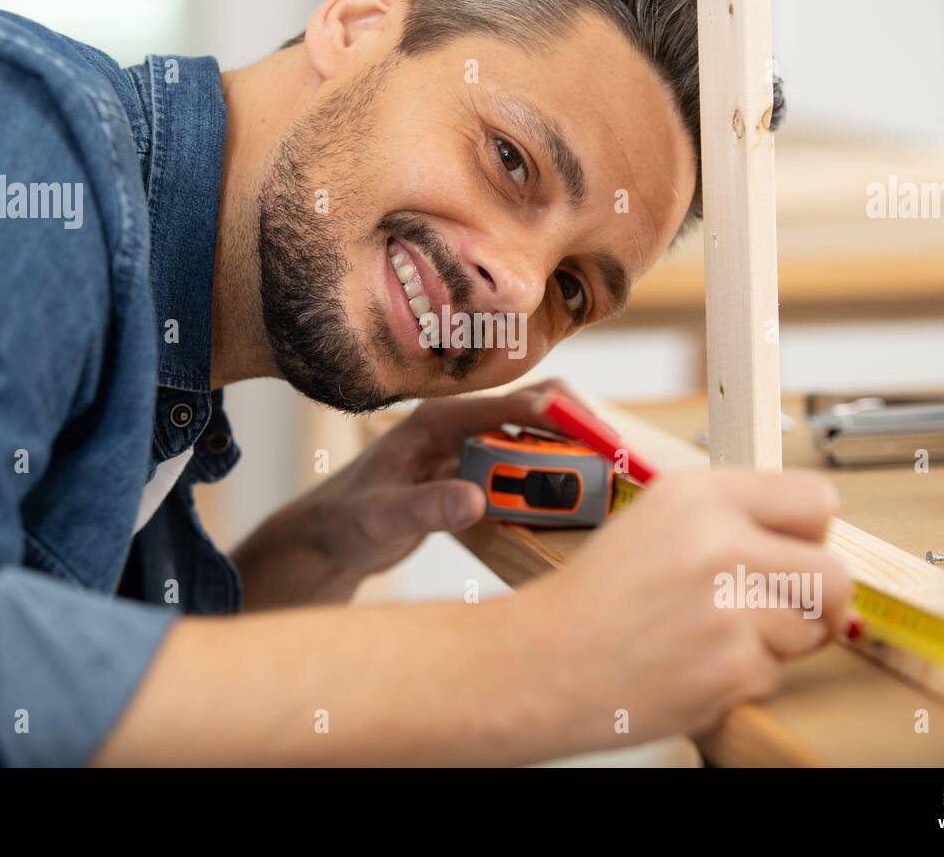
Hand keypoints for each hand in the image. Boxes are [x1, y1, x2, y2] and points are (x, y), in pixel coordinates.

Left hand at [244, 379, 604, 580]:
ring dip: (568, 461)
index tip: (598, 436)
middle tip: (616, 464)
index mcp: (436, 420)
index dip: (560, 415)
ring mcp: (468, 450)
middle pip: (535, 414)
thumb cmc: (344, 519)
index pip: (511, 404)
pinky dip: (551, 484)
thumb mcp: (380, 518)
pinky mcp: (474, 475)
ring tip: (603, 488)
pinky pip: (524, 471)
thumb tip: (476, 499)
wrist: (327, 539)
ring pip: (535, 442)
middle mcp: (458, 427)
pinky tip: (570, 507)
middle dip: (578, 434)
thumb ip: (425, 507)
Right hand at [522, 467, 849, 743]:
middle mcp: (718, 542)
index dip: (812, 535)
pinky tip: (694, 665)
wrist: (542, 661)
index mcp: (699, 495)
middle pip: (834, 573)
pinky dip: (742, 680)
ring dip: (776, 644)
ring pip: (812, 631)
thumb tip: (808, 538)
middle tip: (783, 612)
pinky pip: (775, 676)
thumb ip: (730, 518)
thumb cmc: (595, 598)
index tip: (798, 554)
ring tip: (715, 638)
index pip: (815, 499)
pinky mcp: (729, 668)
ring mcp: (727, 607)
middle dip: (819, 602)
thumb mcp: (656, 522)